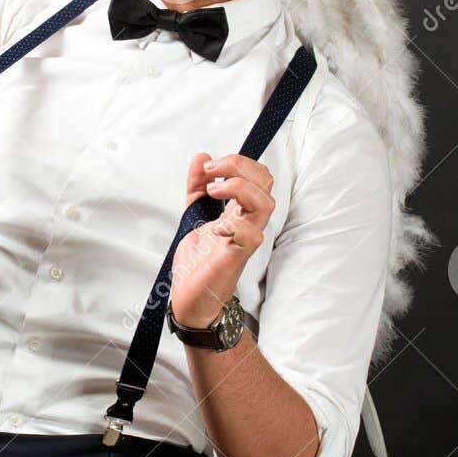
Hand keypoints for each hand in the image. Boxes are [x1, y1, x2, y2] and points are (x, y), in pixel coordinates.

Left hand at [169, 152, 275, 329]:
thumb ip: (197, 187)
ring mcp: (244, 240)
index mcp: (241, 211)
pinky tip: (215, 226)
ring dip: (239, 188)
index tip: (208, 167)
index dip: (237, 163)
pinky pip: (251, 237)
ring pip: (265, 204)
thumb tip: (202, 157)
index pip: (258, 176)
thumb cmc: (198, 262)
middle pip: (266, 182)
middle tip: (211, 173)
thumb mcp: (194, 214)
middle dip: (239, 166)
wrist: (191, 299)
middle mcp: (247, 223)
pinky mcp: (235, 258)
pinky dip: (234, 225)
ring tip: (214, 191)